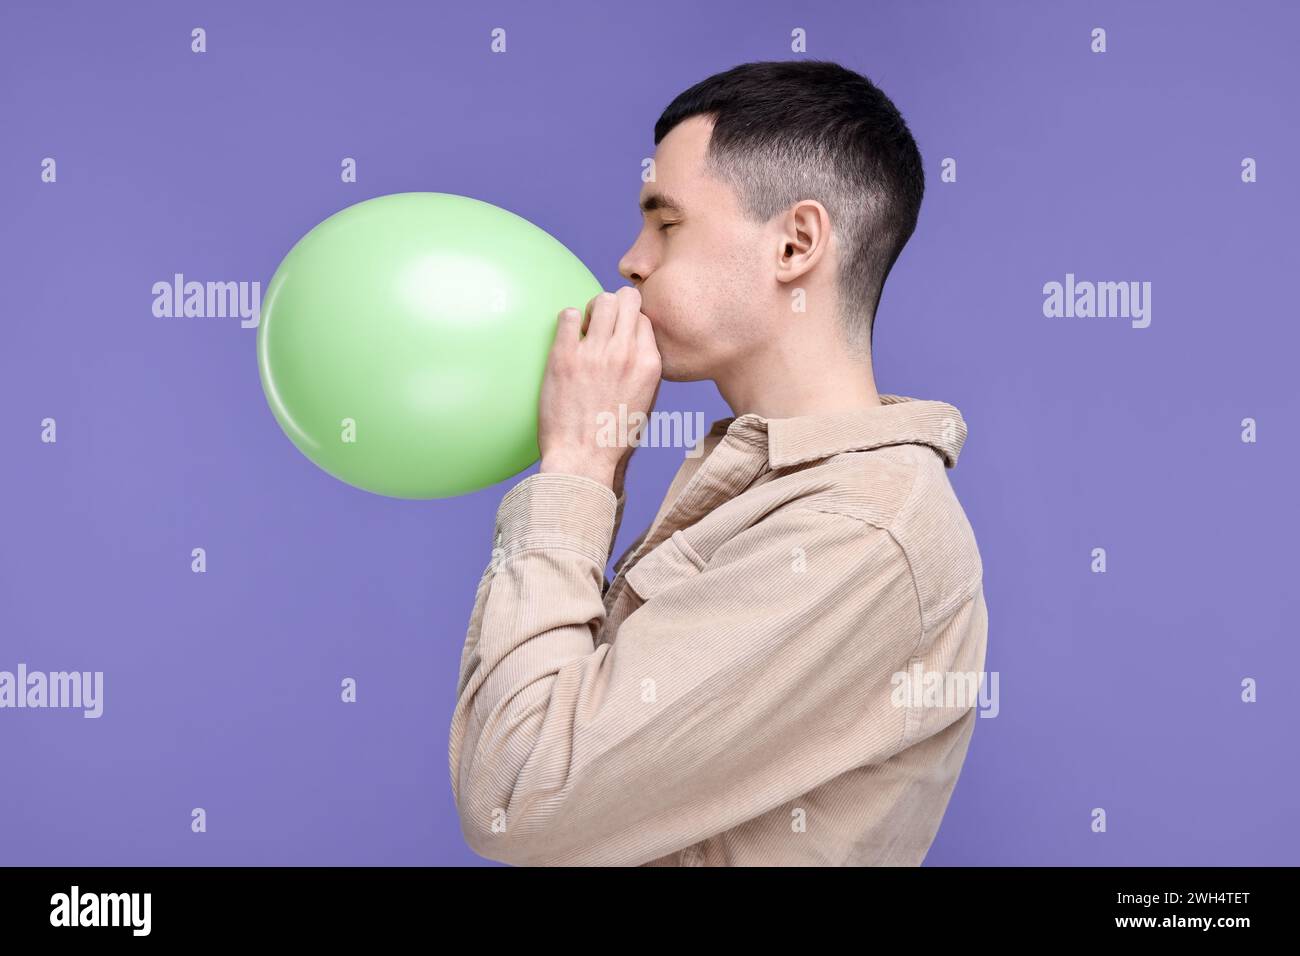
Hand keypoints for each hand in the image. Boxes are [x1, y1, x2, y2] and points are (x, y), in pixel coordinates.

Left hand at [538, 286, 661, 488]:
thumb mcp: (645, 402)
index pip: (644, 318)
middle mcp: (625, 353)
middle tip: (600, 324)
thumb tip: (633, 345)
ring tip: (584, 329)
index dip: (630, 321)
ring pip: (600, 301)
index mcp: (649, 365)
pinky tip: (567, 338)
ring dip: (592, 309)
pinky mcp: (564, 357)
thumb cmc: (613, 437)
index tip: (618, 333)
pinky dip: (568, 321)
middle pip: (626, 299)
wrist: (582, 460)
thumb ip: (643, 369)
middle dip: (614, 305)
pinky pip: (568, 315)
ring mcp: (595, 353)